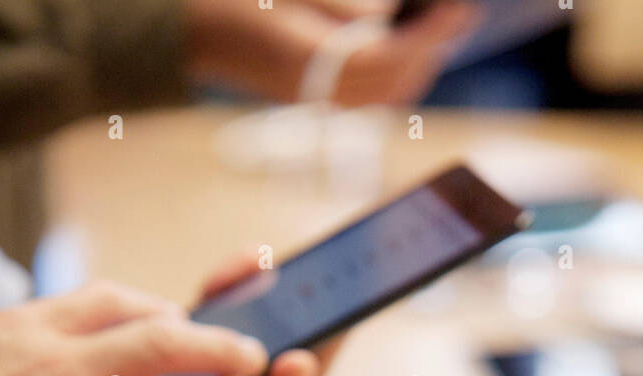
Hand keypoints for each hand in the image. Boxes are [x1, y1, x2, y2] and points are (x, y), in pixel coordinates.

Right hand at [0, 281, 270, 375]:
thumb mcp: (5, 345)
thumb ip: (72, 323)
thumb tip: (161, 316)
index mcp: (39, 332)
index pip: (114, 302)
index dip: (167, 311)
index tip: (196, 324)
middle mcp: (60, 370)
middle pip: (158, 344)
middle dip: (217, 349)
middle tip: (255, 359)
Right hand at [186, 0, 478, 105]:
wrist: (181, 28)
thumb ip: (341, 3)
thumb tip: (390, 13)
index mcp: (305, 63)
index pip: (388, 59)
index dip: (431, 35)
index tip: (461, 8)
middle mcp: (314, 92)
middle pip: (394, 85)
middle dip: (432, 49)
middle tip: (458, 13)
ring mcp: (312, 99)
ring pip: (385, 96)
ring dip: (418, 63)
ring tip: (440, 26)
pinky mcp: (310, 96)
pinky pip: (368, 96)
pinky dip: (396, 73)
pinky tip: (407, 45)